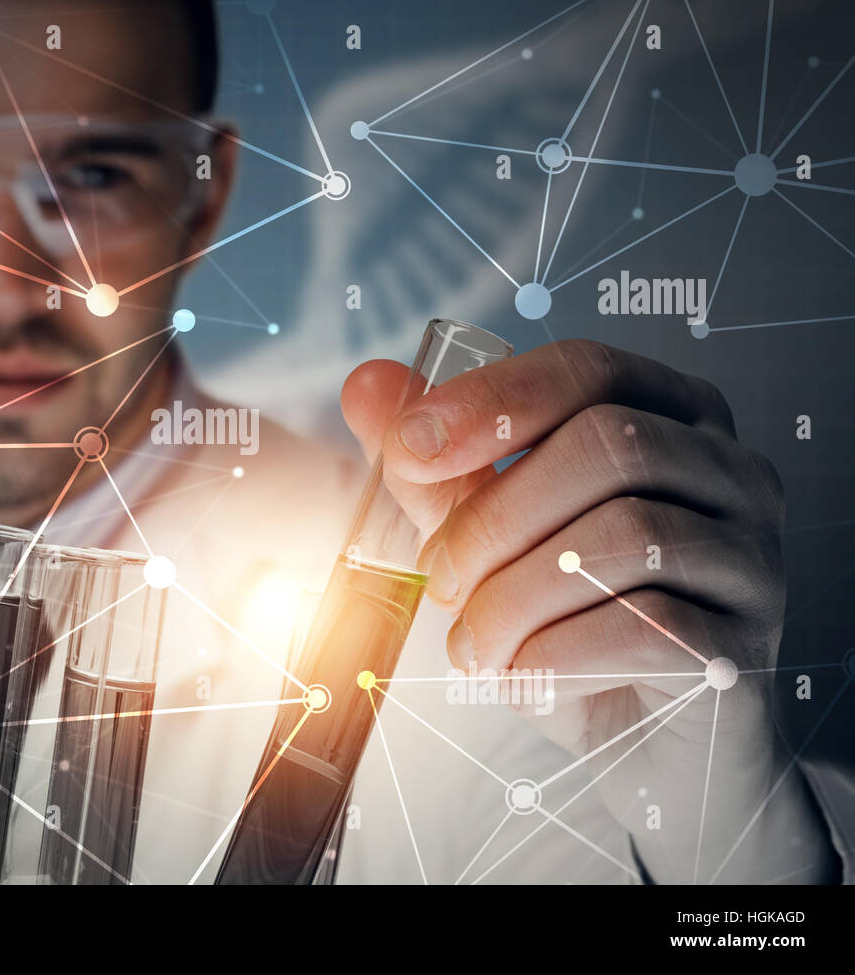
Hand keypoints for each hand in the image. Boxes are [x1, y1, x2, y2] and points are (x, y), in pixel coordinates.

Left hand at [341, 338, 836, 882]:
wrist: (639, 746)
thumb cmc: (567, 623)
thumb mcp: (491, 540)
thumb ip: (437, 466)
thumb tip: (366, 385)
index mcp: (670, 418)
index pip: (587, 369)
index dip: (491, 402)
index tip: (408, 449)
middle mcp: (730, 474)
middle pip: (609, 444)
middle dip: (493, 516)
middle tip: (440, 578)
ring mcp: (751, 559)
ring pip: (626, 535)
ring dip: (515, 597)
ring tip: (473, 644)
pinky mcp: (745, 645)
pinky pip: (644, 627)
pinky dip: (553, 655)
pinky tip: (520, 675)